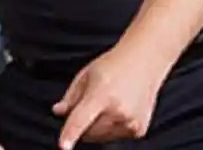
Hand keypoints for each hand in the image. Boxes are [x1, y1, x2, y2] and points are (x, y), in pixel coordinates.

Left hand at [52, 43, 168, 148]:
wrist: (144, 61)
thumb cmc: (113, 66)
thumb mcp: (85, 75)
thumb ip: (70, 97)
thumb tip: (58, 112)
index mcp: (101, 95)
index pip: (80, 120)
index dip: (69, 135)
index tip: (63, 147)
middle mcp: (119, 111)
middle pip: (89, 133)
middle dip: (82, 125)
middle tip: (89, 104)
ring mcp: (131, 122)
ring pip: (101, 138)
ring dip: (96, 128)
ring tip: (106, 104)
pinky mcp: (139, 130)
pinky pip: (115, 136)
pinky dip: (111, 128)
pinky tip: (118, 109)